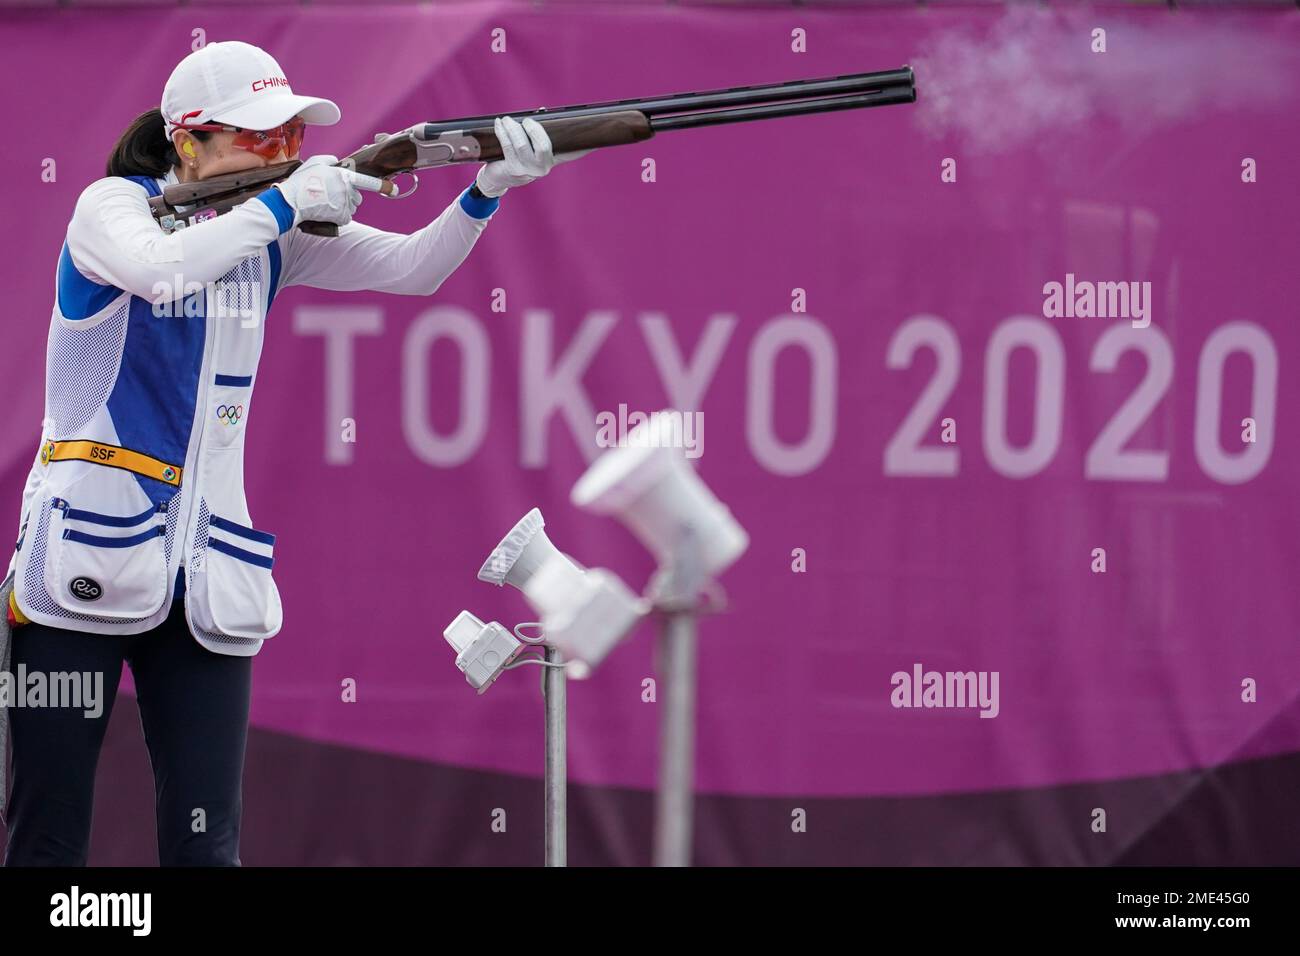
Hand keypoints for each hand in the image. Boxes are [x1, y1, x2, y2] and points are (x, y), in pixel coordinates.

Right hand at [274, 155, 385, 226]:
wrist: (291, 202)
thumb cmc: (301, 181)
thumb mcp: (315, 162)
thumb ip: (331, 160)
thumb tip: (339, 163)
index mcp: (343, 175)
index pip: (367, 181)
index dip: (383, 186)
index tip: (394, 189)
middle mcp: (347, 190)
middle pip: (357, 196)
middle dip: (348, 196)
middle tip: (330, 195)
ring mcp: (345, 204)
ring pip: (352, 207)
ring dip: (342, 206)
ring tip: (325, 203)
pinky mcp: (341, 217)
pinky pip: (346, 218)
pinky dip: (338, 217)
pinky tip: (326, 211)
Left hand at [475, 116, 589, 197]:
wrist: (502, 176)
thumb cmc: (519, 154)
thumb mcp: (533, 144)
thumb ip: (539, 130)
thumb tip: (543, 111)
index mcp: (553, 159)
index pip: (573, 152)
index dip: (585, 147)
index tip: (597, 141)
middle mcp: (543, 167)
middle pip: (543, 146)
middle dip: (534, 129)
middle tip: (526, 121)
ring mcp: (528, 170)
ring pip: (521, 145)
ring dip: (513, 129)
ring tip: (507, 120)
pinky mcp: (513, 170)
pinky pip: (507, 147)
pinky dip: (503, 133)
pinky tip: (499, 124)